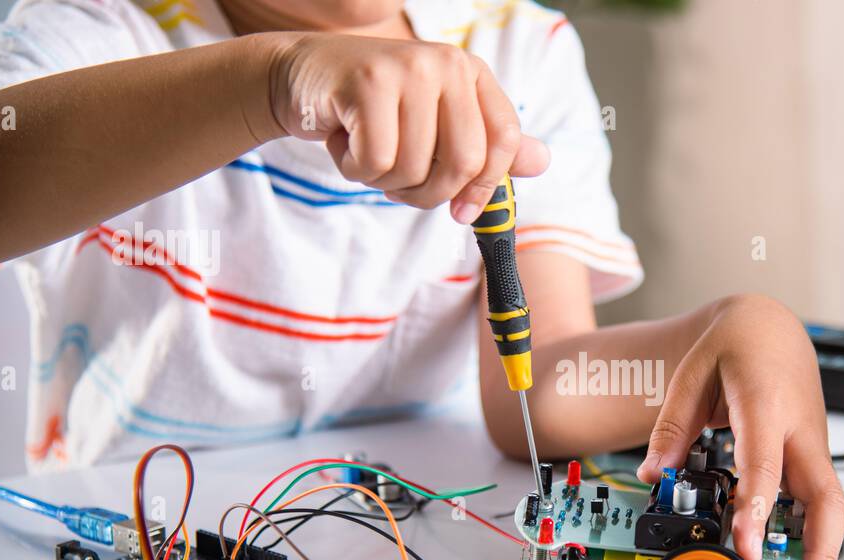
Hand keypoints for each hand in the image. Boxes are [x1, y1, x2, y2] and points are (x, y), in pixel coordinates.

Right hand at [264, 33, 549, 221]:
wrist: (300, 79)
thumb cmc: (373, 112)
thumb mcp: (433, 127)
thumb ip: (486, 145)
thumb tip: (543, 161)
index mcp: (471, 74)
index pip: (504, 140)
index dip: (485, 186)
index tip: (462, 212)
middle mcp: (446, 63)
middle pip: (464, 161)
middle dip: (430, 193)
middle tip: (400, 186)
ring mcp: (408, 67)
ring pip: (416, 167)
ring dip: (385, 181)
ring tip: (367, 153)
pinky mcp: (367, 82)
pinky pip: (377, 161)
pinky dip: (355, 169)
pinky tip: (344, 142)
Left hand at [636, 294, 843, 559]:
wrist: (770, 327)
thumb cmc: (735, 346)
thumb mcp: (691, 373)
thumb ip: (672, 426)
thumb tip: (654, 475)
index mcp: (767, 404)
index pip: (765, 466)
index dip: (759, 510)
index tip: (750, 549)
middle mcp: (800, 431)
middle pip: (824, 497)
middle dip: (820, 550)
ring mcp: (811, 447)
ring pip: (828, 507)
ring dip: (820, 556)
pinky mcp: (810, 459)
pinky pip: (817, 503)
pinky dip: (811, 540)